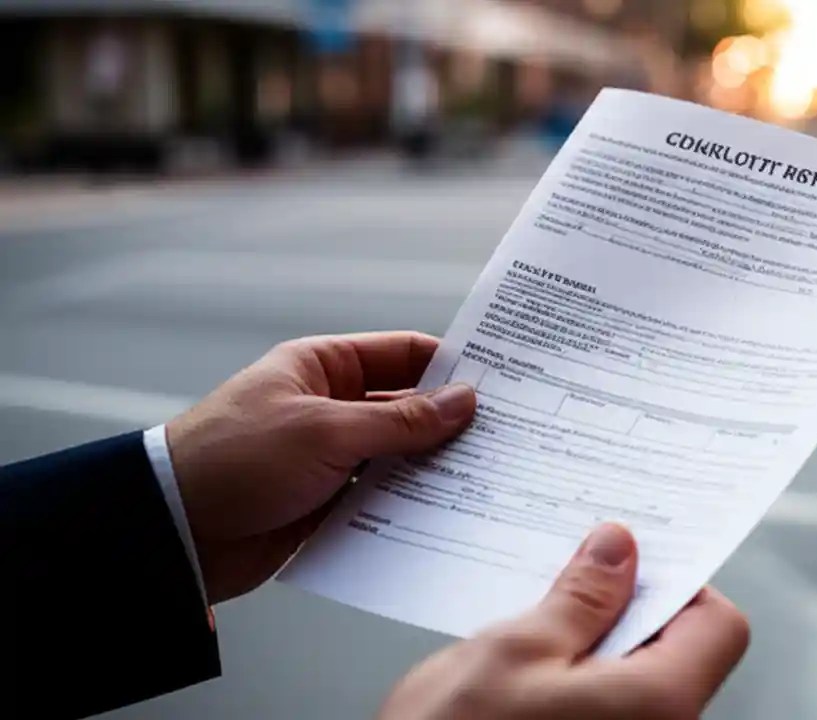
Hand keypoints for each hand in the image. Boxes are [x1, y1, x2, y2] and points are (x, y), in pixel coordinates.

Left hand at [166, 332, 475, 603]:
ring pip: (400, 456)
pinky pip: (382, 497)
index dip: (451, 366)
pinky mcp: (328, 501)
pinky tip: (445, 514)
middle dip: (451, 424)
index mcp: (324, 367)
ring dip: (434, 469)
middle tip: (505, 438)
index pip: (403, 355)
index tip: (501, 382)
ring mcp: (331, 455)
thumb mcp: (325, 431)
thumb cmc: (235, 459)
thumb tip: (463, 402)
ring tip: (486, 479)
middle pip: (408, 408)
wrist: (174, 532)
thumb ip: (400, 421)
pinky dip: (410, 505)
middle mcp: (332, 406)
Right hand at [379, 524, 749, 719]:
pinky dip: (584, 694)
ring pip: (641, 688)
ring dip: (597, 659)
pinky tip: (529, 690)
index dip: (676, 588)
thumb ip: (580, 598)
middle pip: (681, 657)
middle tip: (563, 600)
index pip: (719, 626)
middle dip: (626, 619)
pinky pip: (613, 717)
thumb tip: (618, 551)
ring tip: (533, 650)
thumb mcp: (515, 650)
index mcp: (660, 705)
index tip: (623, 572)